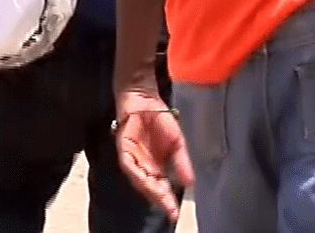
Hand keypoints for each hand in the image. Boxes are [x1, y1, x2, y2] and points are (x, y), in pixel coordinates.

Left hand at [115, 89, 193, 221]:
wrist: (146, 100)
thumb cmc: (160, 120)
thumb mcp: (177, 144)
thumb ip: (181, 163)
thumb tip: (190, 183)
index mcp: (156, 168)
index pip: (162, 189)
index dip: (168, 202)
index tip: (175, 214)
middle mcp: (143, 167)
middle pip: (150, 188)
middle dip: (159, 199)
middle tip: (169, 210)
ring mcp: (132, 158)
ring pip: (138, 179)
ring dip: (148, 189)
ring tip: (159, 198)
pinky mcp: (124, 147)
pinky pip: (128, 164)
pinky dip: (135, 171)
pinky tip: (143, 179)